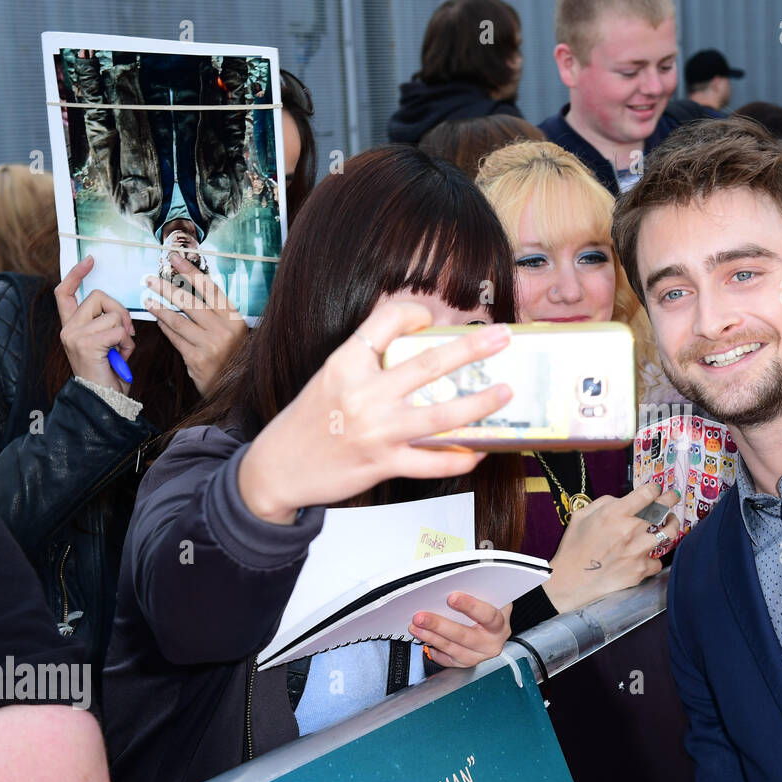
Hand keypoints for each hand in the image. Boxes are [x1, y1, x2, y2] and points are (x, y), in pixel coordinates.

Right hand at [54, 255, 134, 394]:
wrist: (104, 399)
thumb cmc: (109, 373)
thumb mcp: (107, 343)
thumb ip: (106, 324)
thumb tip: (121, 311)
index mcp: (71, 326)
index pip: (65, 292)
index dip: (76, 274)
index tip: (90, 261)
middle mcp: (69, 328)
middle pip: (98, 296)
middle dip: (120, 311)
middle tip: (127, 331)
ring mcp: (75, 335)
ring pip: (112, 315)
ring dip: (126, 332)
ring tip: (121, 350)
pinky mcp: (86, 344)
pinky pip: (117, 331)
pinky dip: (127, 343)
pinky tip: (122, 356)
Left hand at [142, 252, 248, 394]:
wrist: (237, 390)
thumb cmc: (232, 358)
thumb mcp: (233, 334)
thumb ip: (216, 316)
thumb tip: (190, 292)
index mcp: (236, 320)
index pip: (210, 289)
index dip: (191, 272)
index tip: (176, 258)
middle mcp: (225, 330)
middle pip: (191, 301)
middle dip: (167, 287)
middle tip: (150, 278)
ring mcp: (211, 345)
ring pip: (179, 320)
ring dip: (160, 307)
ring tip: (148, 298)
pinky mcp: (197, 359)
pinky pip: (175, 338)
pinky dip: (165, 328)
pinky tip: (158, 320)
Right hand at [237, 300, 512, 524]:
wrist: (276, 468)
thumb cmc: (308, 421)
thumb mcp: (329, 377)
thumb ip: (367, 361)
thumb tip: (416, 345)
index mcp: (345, 363)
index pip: (386, 321)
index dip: (415, 313)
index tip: (432, 318)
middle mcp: (362, 393)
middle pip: (428, 364)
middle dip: (472, 348)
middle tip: (502, 336)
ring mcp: (375, 431)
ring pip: (441, 416)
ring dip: (480, 403)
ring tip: (506, 392)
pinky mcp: (383, 463)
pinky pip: (433, 462)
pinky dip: (461, 457)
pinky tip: (479, 449)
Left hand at [409, 592, 508, 667]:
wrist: (494, 631)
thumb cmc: (490, 612)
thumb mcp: (491, 600)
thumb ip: (478, 593)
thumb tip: (453, 583)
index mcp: (500, 625)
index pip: (487, 615)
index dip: (470, 606)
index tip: (452, 597)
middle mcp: (491, 644)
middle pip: (465, 636)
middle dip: (440, 625)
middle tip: (421, 617)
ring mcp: (478, 656)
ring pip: (452, 649)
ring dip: (431, 637)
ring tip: (415, 627)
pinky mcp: (465, 663)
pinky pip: (447, 659)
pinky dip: (433, 649)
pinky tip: (423, 639)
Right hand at [541, 481, 679, 612]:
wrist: (572, 581)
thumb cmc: (573, 547)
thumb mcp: (582, 515)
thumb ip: (605, 503)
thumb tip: (624, 501)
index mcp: (615, 513)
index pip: (646, 494)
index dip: (654, 488)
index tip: (656, 489)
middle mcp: (631, 530)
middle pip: (663, 509)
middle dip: (671, 498)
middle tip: (673, 496)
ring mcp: (638, 551)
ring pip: (669, 533)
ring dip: (671, 525)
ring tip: (670, 522)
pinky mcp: (641, 570)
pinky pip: (658, 561)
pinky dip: (654, 558)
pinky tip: (649, 555)